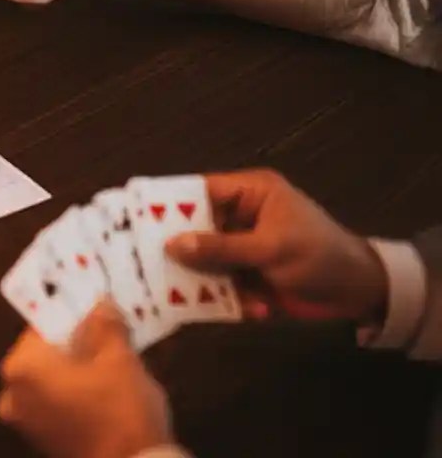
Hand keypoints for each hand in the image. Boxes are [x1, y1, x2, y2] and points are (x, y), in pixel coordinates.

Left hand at [0, 302, 173, 457]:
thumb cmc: (118, 409)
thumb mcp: (119, 358)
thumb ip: (105, 325)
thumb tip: (100, 304)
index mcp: (20, 367)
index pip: (43, 324)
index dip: (73, 312)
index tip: (97, 304)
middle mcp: (12, 393)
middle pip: (46, 352)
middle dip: (76, 340)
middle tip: (110, 329)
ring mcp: (24, 421)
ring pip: (52, 378)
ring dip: (78, 366)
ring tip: (114, 356)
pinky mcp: (43, 440)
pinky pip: (57, 402)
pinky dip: (76, 391)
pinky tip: (107, 388)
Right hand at [165, 169, 387, 322]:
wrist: (361, 292)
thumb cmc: (319, 256)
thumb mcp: (271, 249)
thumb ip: (221, 247)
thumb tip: (172, 244)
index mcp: (251, 193)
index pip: (201, 191)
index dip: (170, 203)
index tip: (139, 220)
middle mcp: (242, 216)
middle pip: (196, 228)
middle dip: (182, 251)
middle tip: (152, 267)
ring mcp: (243, 247)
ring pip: (206, 261)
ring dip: (208, 282)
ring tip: (203, 298)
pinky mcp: (248, 275)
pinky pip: (222, 284)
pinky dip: (232, 299)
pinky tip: (254, 310)